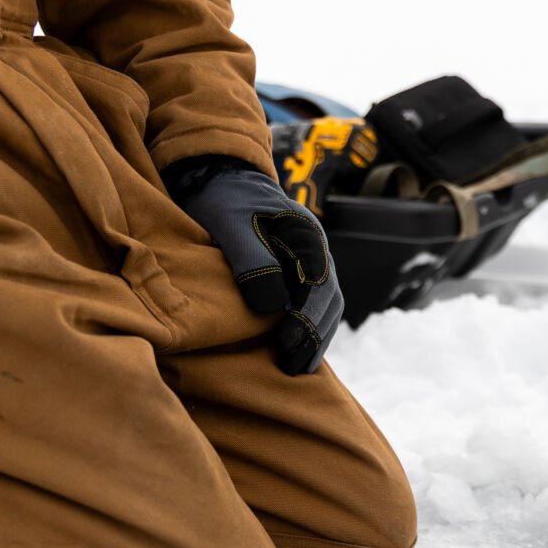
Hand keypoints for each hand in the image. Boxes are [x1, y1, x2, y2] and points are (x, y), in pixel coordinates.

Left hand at [165, 158, 343, 373]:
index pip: (318, 283)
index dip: (305, 316)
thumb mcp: (230, 222)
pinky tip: (296, 353)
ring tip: (299, 368)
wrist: (218, 180)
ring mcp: (308, 263)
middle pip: (329, 299)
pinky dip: (308, 331)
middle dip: (315, 335)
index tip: (285, 344)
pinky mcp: (296, 274)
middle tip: (294, 367)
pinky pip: (313, 306)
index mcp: (306, 234)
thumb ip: (251, 258)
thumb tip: (273, 306)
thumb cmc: (222, 199)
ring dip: (316, 338)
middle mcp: (315, 250)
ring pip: (327, 307)